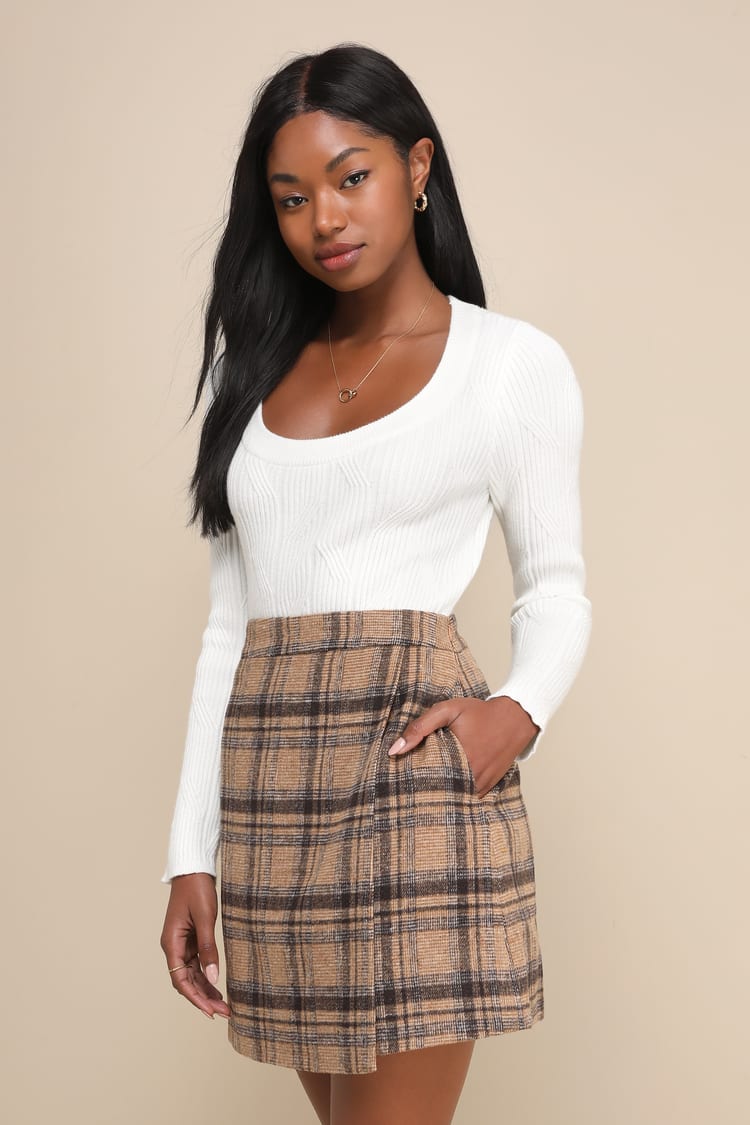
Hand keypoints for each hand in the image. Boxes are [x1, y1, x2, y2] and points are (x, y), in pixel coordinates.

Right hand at [160, 872, 230, 1019]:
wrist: (193, 869)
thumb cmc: (196, 890)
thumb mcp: (205, 918)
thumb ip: (209, 948)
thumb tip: (214, 977)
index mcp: (171, 943)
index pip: (180, 980)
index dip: (195, 998)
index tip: (210, 1012)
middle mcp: (173, 947)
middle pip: (186, 981)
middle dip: (204, 998)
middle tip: (225, 1012)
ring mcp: (181, 944)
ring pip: (192, 975)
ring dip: (206, 990)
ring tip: (224, 1005)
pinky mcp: (190, 939)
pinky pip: (197, 964)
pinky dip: (207, 976)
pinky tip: (218, 987)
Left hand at [386, 695, 539, 797]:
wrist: (515, 718)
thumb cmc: (479, 712)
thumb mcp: (448, 710)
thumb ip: (421, 727)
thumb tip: (395, 750)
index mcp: (458, 757)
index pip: (426, 779)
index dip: (412, 782)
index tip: (399, 782)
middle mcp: (471, 775)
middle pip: (439, 792)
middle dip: (423, 792)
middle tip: (407, 791)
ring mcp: (481, 783)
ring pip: (454, 799)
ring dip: (440, 796)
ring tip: (422, 794)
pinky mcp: (489, 786)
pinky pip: (469, 799)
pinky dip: (456, 796)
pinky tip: (444, 790)